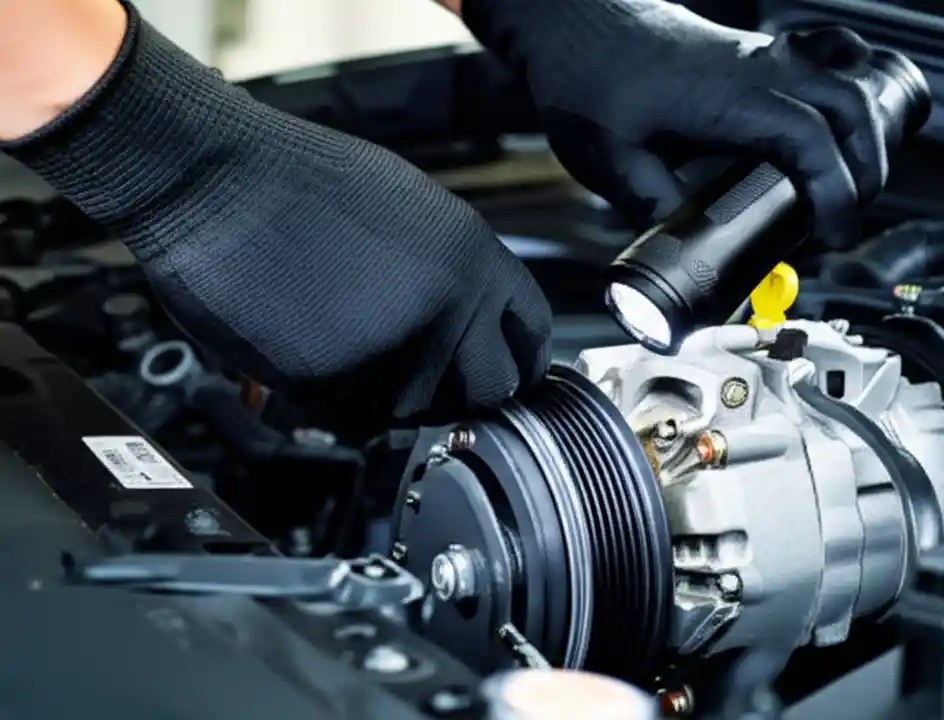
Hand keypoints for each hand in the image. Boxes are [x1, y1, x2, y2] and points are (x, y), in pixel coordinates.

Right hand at [5, 6, 550, 428]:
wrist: (216, 178)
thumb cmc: (305, 184)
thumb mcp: (416, 213)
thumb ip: (459, 277)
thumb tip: (479, 330)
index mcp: (476, 262)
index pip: (533, 337)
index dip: (518, 360)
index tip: (503, 370)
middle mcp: (448, 312)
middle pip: (489, 393)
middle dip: (462, 393)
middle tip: (423, 374)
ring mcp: (394, 352)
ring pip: (416, 413)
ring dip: (389, 396)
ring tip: (347, 341)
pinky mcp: (333, 383)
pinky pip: (351, 416)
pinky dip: (334, 399)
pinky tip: (310, 346)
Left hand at [462, 0, 887, 248]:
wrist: (582, 26)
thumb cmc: (591, 80)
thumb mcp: (611, 160)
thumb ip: (654, 206)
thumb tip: (687, 249)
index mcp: (730, 98)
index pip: (812, 142)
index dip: (836, 194)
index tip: (832, 236)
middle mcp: (760, 69)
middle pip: (851, 109)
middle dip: (868, 170)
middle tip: (848, 219)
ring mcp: (767, 54)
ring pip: (850, 81)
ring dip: (868, 133)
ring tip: (856, 182)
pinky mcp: (763, 52)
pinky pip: (831, 56)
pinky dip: (853, 86)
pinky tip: (853, 116)